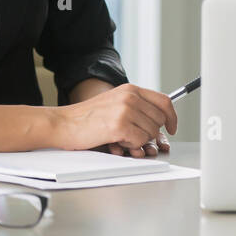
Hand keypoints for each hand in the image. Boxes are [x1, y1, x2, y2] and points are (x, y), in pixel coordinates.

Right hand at [52, 83, 177, 157]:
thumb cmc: (86, 118)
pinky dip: (131, 146)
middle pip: (160, 119)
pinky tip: (117, 142)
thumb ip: (136, 105)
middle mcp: (130, 97)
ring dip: (138, 140)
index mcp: (131, 89)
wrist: (62, 123)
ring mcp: (125, 110)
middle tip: (134, 137)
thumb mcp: (114, 102)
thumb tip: (160, 120)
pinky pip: (140, 141)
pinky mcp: (119, 126)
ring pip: (151, 132)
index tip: (172, 127)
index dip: (172, 117)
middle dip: (151, 133)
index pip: (164, 101)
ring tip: (120, 137)